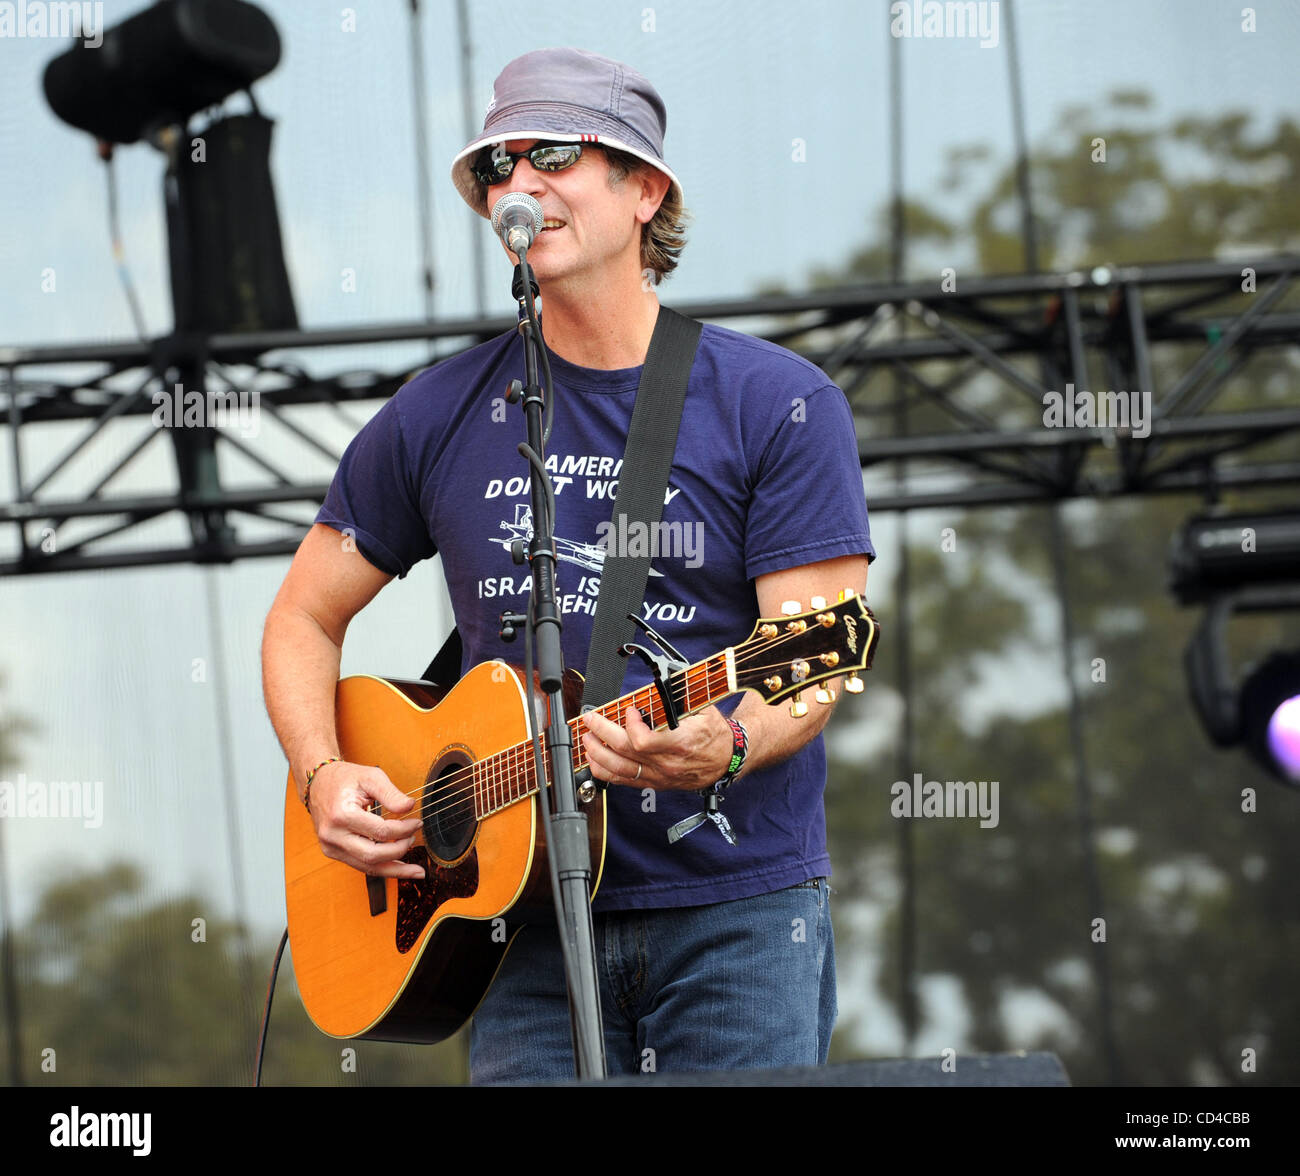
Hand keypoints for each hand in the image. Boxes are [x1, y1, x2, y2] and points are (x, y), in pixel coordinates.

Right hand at [307, 761, 424, 878]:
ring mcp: (331, 847)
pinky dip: (382, 868)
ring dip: (394, 870)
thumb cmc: (345, 779)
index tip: (417, 823)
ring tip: (416, 870)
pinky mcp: (332, 852)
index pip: (380, 831)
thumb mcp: (370, 777)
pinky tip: (399, 867)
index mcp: (341, 815)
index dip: (403, 830)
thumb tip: (410, 807)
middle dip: (399, 850)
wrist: (318, 784)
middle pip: (373, 855)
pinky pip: (361, 865)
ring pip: (367, 867)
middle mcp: (333, 835)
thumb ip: (391, 793)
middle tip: (414, 839)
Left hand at [580, 704, 734, 792]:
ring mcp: (660, 776)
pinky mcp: (655, 784)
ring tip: (587, 739)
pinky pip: (624, 781)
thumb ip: (676, 698)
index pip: (642, 741)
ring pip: (619, 770)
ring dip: (597, 753)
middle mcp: (667, 763)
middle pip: (625, 752)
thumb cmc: (714, 732)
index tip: (629, 710)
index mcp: (680, 744)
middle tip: (591, 720)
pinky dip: (605, 771)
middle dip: (601, 733)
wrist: (728, 758)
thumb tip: (655, 684)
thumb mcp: (701, 708)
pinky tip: (594, 760)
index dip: (629, 725)